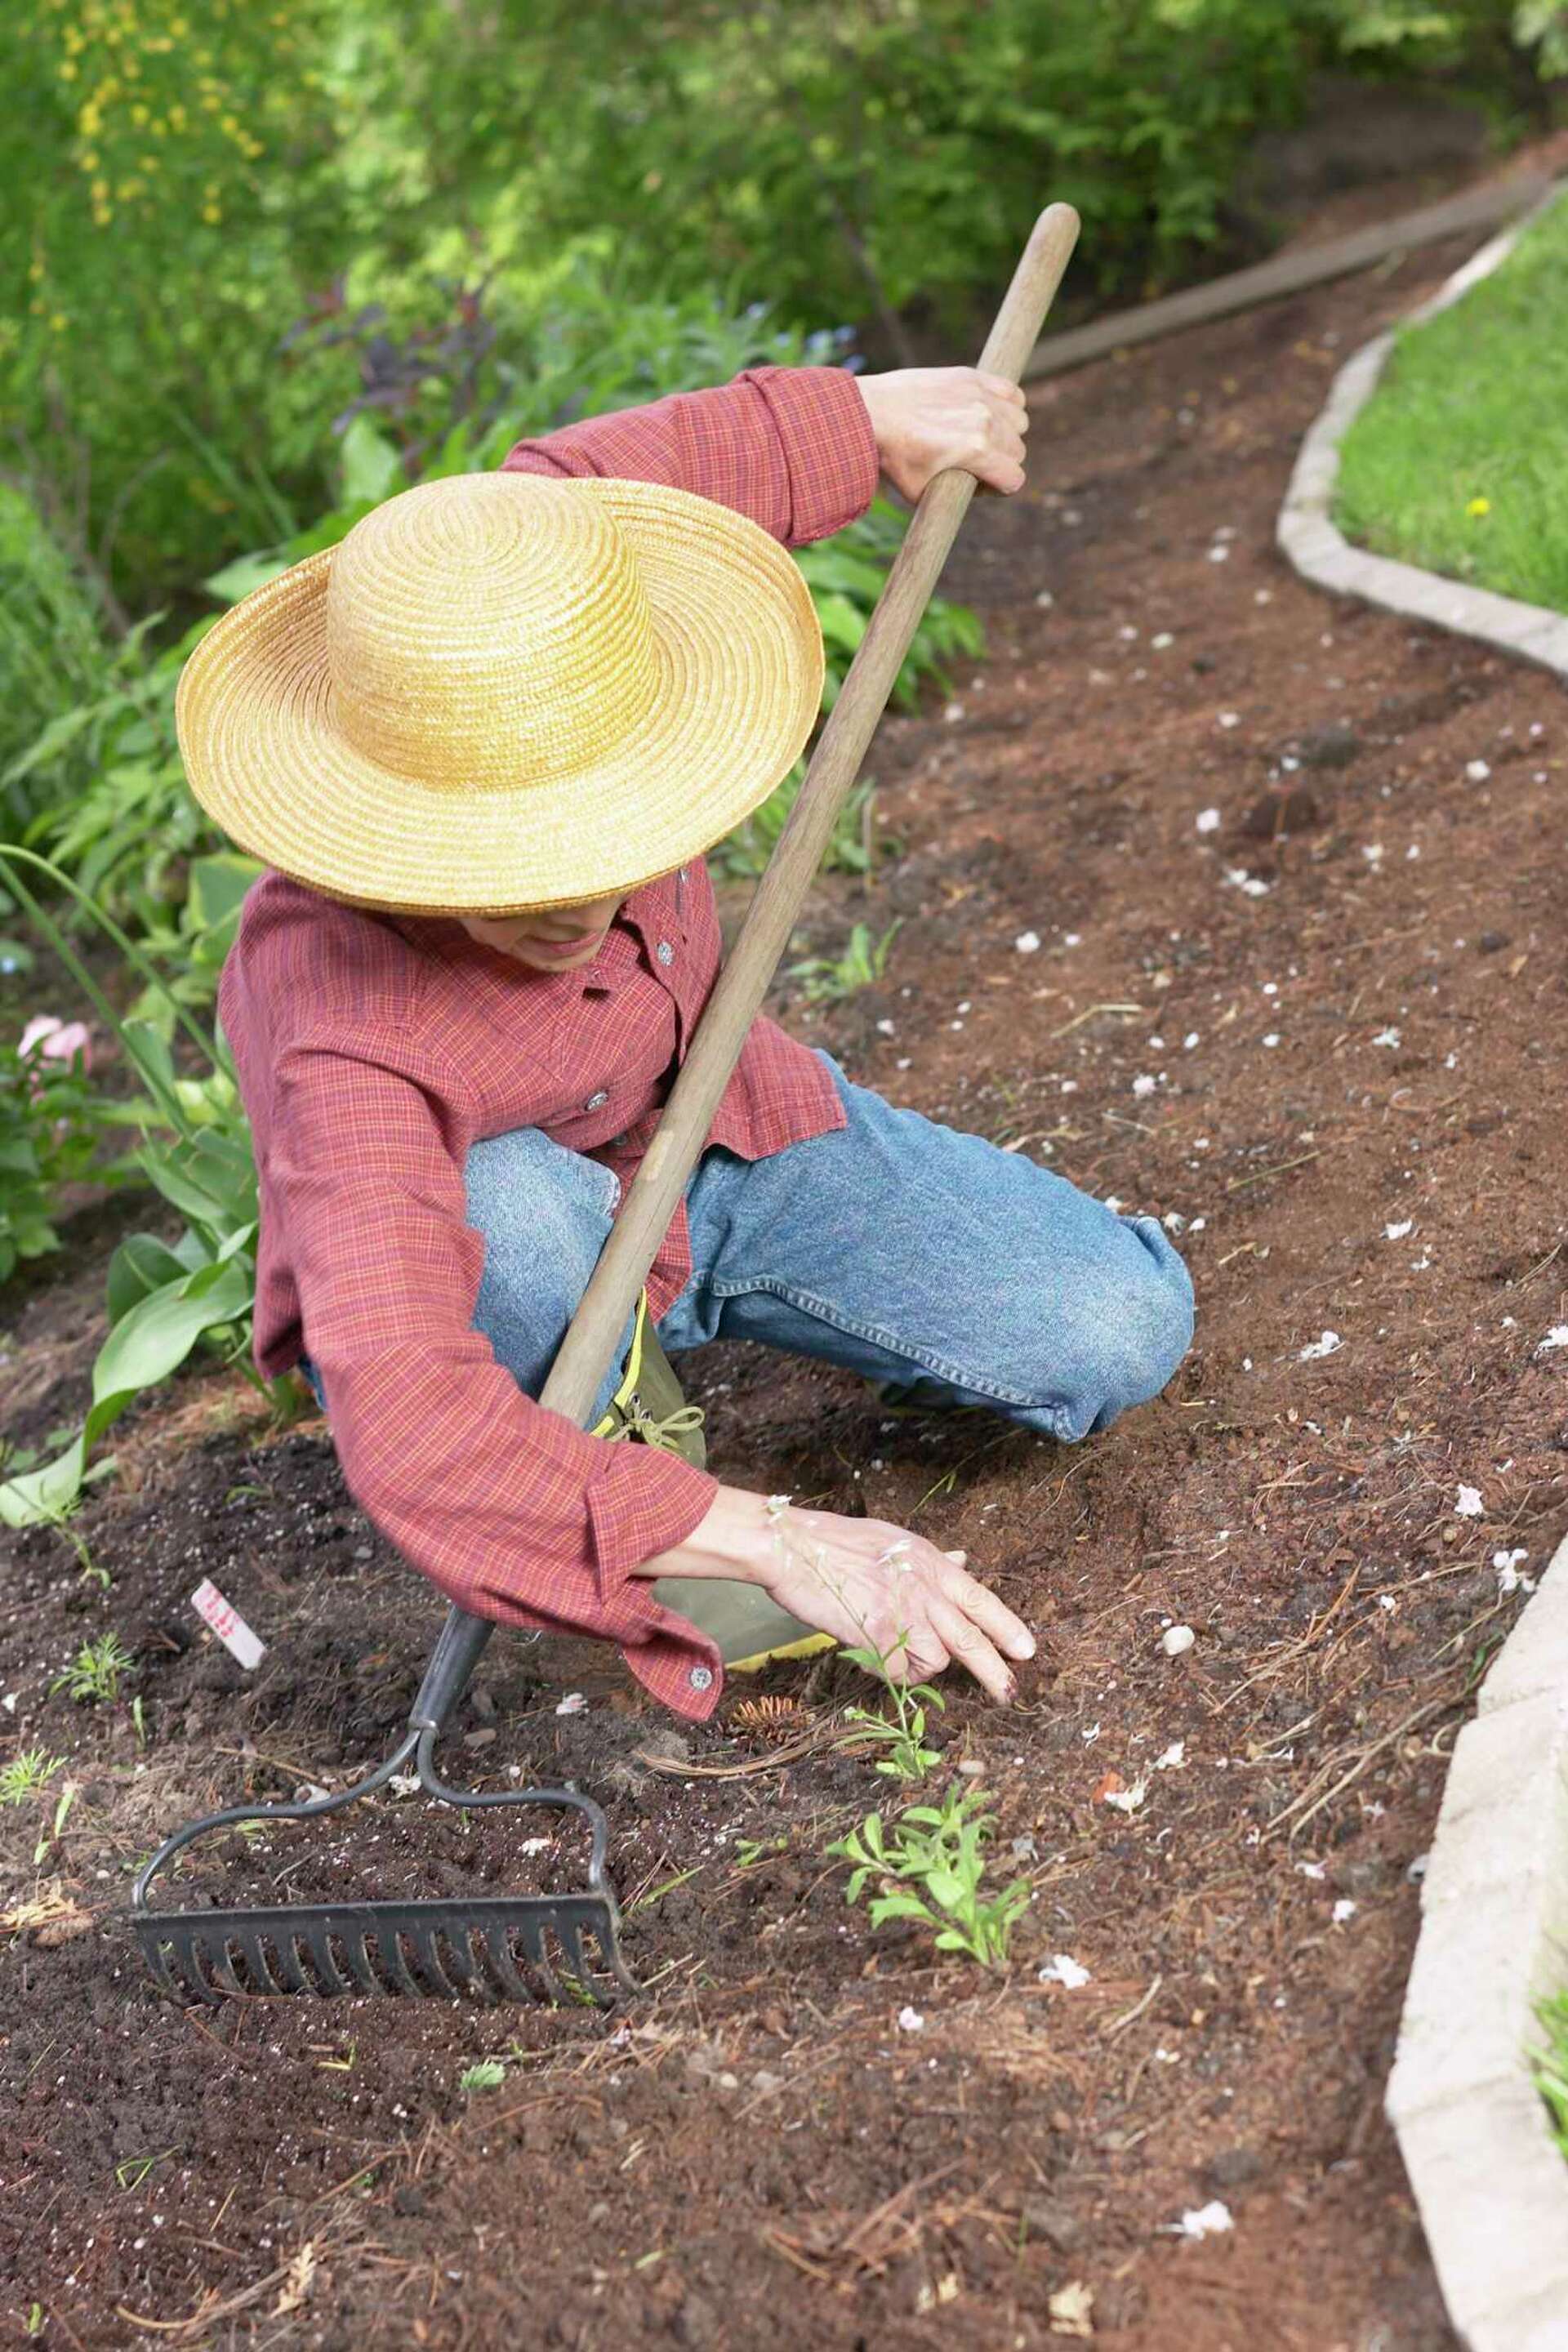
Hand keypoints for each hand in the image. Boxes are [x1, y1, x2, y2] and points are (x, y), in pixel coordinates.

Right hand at [641, 1484, 1035, 1702]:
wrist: (796, 1548)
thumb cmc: (840, 1543)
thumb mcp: (896, 1541)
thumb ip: (933, 1559)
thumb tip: (963, 1560)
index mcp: (933, 1564)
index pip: (981, 1600)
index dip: (1007, 1627)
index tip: (1026, 1651)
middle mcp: (925, 1589)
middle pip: (971, 1639)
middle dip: (993, 1671)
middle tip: (1008, 1693)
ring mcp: (902, 1613)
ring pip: (936, 1661)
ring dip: (922, 1667)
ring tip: (898, 1654)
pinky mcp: (877, 1635)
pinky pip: (899, 1673)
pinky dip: (890, 1673)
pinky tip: (874, 1655)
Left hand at [854, 366, 1029, 502]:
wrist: (871, 413)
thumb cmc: (893, 457)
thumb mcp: (921, 493)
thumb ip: (953, 494)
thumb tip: (974, 491)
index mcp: (977, 451)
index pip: (1014, 478)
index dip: (1000, 487)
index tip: (985, 485)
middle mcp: (986, 420)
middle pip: (1017, 450)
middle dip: (1001, 462)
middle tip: (976, 463)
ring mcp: (980, 395)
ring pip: (1018, 420)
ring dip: (1006, 432)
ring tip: (982, 436)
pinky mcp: (971, 377)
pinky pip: (1010, 392)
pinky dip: (1006, 404)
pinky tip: (989, 412)